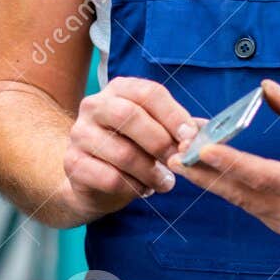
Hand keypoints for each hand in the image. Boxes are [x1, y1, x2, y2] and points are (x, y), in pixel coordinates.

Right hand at [61, 77, 193, 222]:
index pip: (148, 92)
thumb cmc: (132, 149)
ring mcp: (80, 134)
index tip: (190, 138)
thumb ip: (180, 130)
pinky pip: (110, 178)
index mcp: (119, 90)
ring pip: (123, 152)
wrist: (92, 179)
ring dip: (151, 172)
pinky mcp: (73, 163)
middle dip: (160, 142)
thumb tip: (207, 133)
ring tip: (164, 183)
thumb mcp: (155, 132)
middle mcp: (94, 106)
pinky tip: (140, 189)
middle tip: (178, 162)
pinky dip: (133, 187)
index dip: (173, 115)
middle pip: (129, 115)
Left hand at [168, 79, 279, 236]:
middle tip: (175, 149)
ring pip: (238, 198)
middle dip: (204, 170)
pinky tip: (202, 163)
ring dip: (208, 176)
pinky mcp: (278, 225)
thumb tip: (266, 89)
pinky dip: (223, 181)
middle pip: (241, 192)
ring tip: (179, 152)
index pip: (263, 176)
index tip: (201, 149)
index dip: (231, 162)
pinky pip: (244, 201)